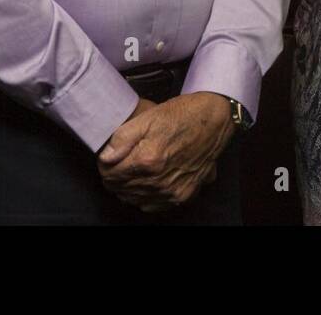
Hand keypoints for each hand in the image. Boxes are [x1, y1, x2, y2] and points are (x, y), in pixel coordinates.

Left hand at [97, 92, 234, 211]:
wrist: (215, 120)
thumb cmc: (183, 115)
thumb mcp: (147, 117)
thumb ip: (122, 138)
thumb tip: (105, 157)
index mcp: (148, 160)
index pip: (109, 174)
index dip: (105, 163)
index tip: (111, 155)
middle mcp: (159, 181)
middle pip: (120, 188)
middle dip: (116, 175)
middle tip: (122, 160)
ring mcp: (171, 191)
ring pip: (133, 199)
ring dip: (129, 186)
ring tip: (135, 168)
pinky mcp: (182, 195)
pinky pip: (151, 205)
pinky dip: (145, 196)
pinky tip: (148, 181)